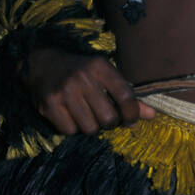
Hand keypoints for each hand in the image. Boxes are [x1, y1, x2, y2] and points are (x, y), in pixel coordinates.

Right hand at [26, 48, 155, 134]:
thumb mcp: (105, 75)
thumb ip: (127, 95)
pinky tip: (70, 116)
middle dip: (110, 123)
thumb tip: (152, 115)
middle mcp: (82, 78)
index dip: (133, 113)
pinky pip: (70, 131)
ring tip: (87, 115)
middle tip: (105, 118)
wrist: (42, 63)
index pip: (125, 95)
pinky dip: (73, 128)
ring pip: (89, 128)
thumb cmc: (81, 71)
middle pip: (108, 118)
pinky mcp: (49, 105)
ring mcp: (64, 92)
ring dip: (91, 127)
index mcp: (100, 67)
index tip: (131, 120)